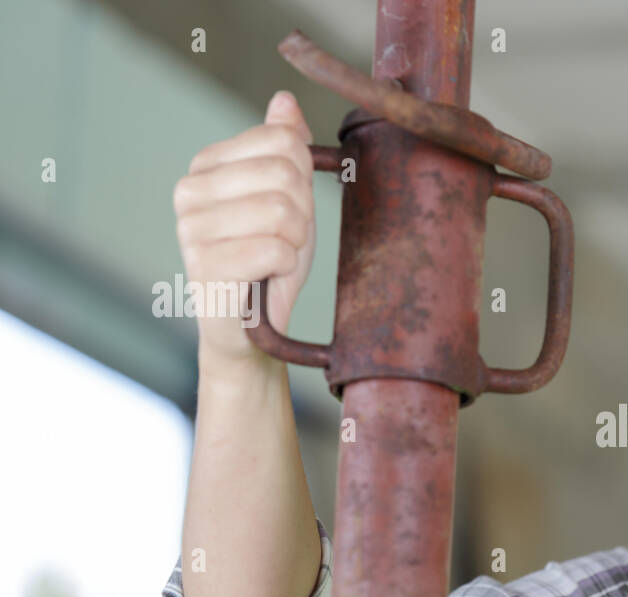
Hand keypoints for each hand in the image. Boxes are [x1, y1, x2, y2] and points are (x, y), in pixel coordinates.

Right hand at [172, 90, 316, 374]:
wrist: (251, 329)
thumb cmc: (269, 261)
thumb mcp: (288, 197)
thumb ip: (283, 148)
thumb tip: (284, 101)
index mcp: (206, 165)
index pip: (283, 141)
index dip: (304, 179)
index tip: (291, 208)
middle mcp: (189, 191)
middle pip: (285, 173)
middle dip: (303, 212)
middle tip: (286, 239)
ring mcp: (190, 229)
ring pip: (283, 211)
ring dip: (296, 242)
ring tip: (274, 259)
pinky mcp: (204, 267)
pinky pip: (275, 249)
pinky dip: (284, 267)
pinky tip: (265, 278)